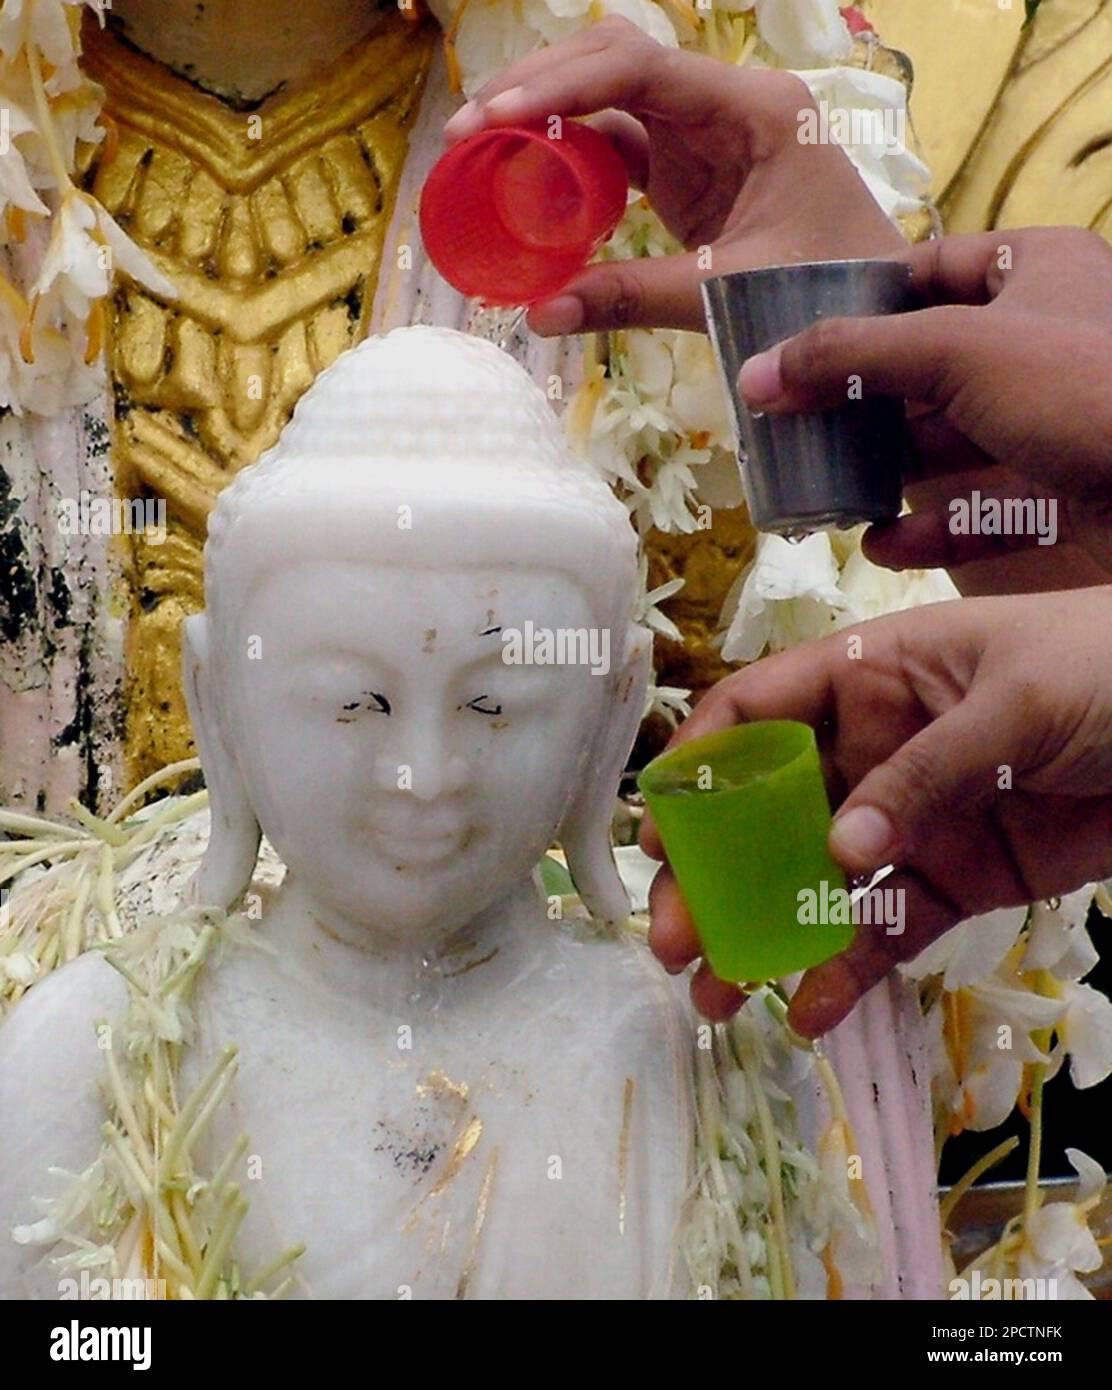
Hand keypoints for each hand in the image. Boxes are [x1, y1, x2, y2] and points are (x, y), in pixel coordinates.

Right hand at [443, 16, 901, 333]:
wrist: (878, 319)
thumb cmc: (828, 294)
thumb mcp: (729, 292)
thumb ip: (634, 297)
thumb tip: (539, 316)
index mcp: (753, 110)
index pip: (640, 70)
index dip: (560, 86)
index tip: (495, 119)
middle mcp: (725, 107)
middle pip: (614, 65)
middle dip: (538, 88)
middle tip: (469, 132)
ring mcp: (705, 137)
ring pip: (609, 105)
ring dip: (545, 124)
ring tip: (479, 156)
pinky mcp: (690, 174)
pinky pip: (617, 153)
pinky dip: (569, 169)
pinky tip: (525, 191)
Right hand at [641, 586, 1111, 1035]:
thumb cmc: (1106, 669)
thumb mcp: (1013, 702)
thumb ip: (925, 772)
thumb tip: (840, 851)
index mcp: (871, 678)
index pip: (758, 711)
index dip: (700, 765)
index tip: (660, 831)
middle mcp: (871, 750)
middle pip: (767, 812)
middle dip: (714, 875)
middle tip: (674, 938)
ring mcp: (909, 820)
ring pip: (814, 881)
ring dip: (761, 936)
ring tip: (716, 997)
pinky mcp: (953, 881)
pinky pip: (887, 928)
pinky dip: (847, 970)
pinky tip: (810, 1012)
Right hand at [737, 227, 1111, 585]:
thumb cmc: (1083, 387)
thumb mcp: (954, 351)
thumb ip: (848, 358)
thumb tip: (753, 376)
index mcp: (1039, 270)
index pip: (929, 271)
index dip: (863, 304)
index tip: (802, 347)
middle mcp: (1055, 339)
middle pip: (936, 366)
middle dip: (868, 405)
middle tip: (804, 433)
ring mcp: (1069, 420)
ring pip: (961, 443)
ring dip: (895, 475)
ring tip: (833, 498)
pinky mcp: (1078, 492)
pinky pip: (994, 507)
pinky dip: (938, 528)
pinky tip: (884, 546)